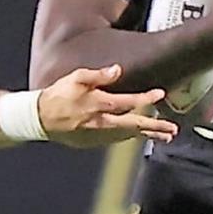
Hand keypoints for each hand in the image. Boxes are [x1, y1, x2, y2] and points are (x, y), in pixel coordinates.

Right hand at [36, 65, 177, 146]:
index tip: (159, 94)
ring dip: (147, 136)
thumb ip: (98, 75)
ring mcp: (97, 136)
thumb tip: (118, 70)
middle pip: (134, 126)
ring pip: (128, 136)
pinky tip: (139, 135)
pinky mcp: (93, 143)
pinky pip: (117, 140)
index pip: (128, 103)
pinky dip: (131, 137)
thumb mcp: (76, 78)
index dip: (146, 99)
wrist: (40, 119)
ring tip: (164, 136)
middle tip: (172, 129)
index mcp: (98, 105)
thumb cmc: (58, 95)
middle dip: (155, 128)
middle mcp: (101, 123)